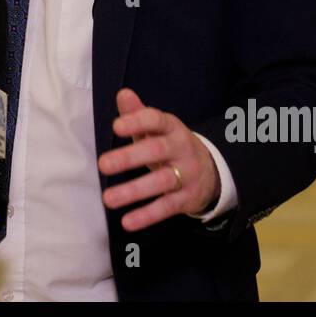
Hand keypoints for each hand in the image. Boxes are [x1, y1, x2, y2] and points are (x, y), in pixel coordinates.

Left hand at [97, 88, 218, 231]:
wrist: (212, 171)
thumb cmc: (171, 146)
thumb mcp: (158, 129)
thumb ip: (138, 113)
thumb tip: (122, 94)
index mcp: (172, 128)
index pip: (155, 120)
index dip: (136, 122)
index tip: (115, 127)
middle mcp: (181, 149)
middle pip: (156, 151)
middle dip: (129, 157)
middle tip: (103, 164)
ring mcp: (186, 174)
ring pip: (161, 182)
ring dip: (133, 191)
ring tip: (107, 199)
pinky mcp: (187, 198)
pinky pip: (166, 207)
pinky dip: (147, 215)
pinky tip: (127, 222)